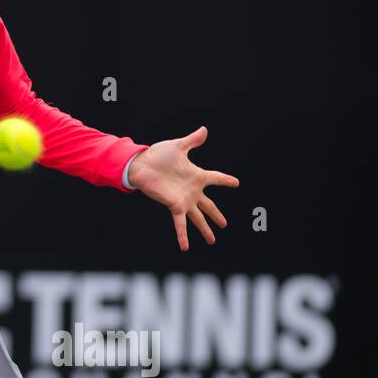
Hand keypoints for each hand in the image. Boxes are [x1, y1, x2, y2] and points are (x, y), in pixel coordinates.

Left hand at [127, 125, 238, 251]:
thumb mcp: (178, 147)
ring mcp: (184, 200)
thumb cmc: (158, 155)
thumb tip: (204, 129)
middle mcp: (192, 191)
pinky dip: (182, 235)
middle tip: (225, 224)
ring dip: (205, 229)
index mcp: (196, 175)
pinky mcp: (174, 206)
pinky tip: (186, 247)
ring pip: (198, 218)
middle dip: (217, 215)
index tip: (236, 183)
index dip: (226, 180)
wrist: (141, 164)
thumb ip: (192, 141)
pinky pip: (180, 223)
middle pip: (209, 206)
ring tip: (213, 241)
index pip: (216, 178)